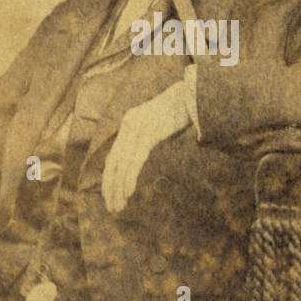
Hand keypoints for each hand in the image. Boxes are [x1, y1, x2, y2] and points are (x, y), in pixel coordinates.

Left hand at [102, 81, 190, 214]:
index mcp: (128, 123)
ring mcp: (137, 127)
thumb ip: (148, 137)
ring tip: (119, 205)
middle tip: (112, 207)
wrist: (191, 93)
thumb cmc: (179, 111)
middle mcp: (128, 124)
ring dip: (119, 187)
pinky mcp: (148, 131)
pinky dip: (129, 177)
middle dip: (110, 187)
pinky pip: (135, 159)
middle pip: (112, 162)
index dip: (109, 178)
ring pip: (122, 163)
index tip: (110, 196)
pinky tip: (128, 191)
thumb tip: (144, 155)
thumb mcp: (158, 124)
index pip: (112, 157)